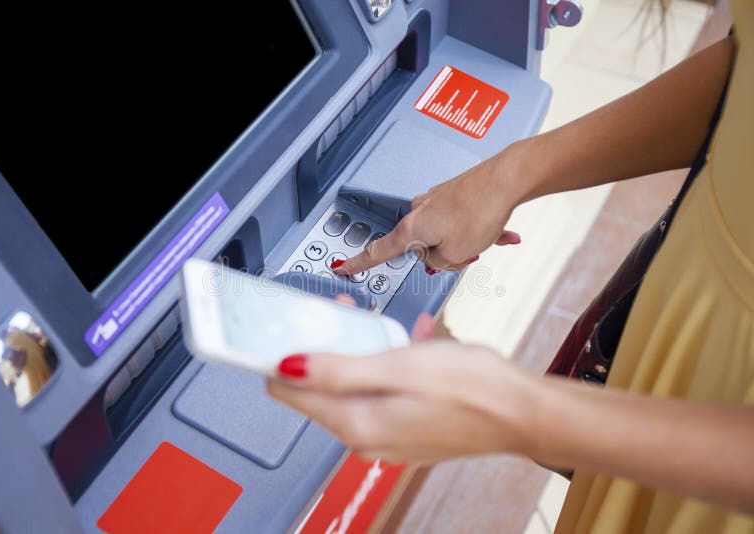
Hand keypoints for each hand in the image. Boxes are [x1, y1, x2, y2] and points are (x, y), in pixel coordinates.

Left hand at [266, 314, 534, 463]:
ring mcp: (388, 436)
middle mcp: (366, 437)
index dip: (281, 357)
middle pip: (321, 389)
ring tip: (374, 322)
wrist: (523, 412)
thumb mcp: (398, 366)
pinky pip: (383, 393)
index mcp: (356, 423)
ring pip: (354, 387)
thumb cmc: (469, 388)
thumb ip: (338, 368)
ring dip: (359, 352)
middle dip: (324, 349)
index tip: (281, 328)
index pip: (289, 392)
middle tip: (336, 314)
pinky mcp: (408, 429)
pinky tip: (411, 341)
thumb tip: (286, 366)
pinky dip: (388, 366)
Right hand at [333, 150, 523, 275]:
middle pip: (423, 248)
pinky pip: (462, 223)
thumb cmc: (480, 211)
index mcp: (412, 229)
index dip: (359, 263)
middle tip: (470, 252)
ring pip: (446, 236)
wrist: (506, 179)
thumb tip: (437, 256)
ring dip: (467, 242)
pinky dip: (478, 230)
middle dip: (446, 255)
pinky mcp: (453, 195)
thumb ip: (439, 263)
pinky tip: (499, 231)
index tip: (342, 267)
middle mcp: (418, 211)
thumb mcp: (456, 254)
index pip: (378, 252)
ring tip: (490, 236)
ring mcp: (435, 200)